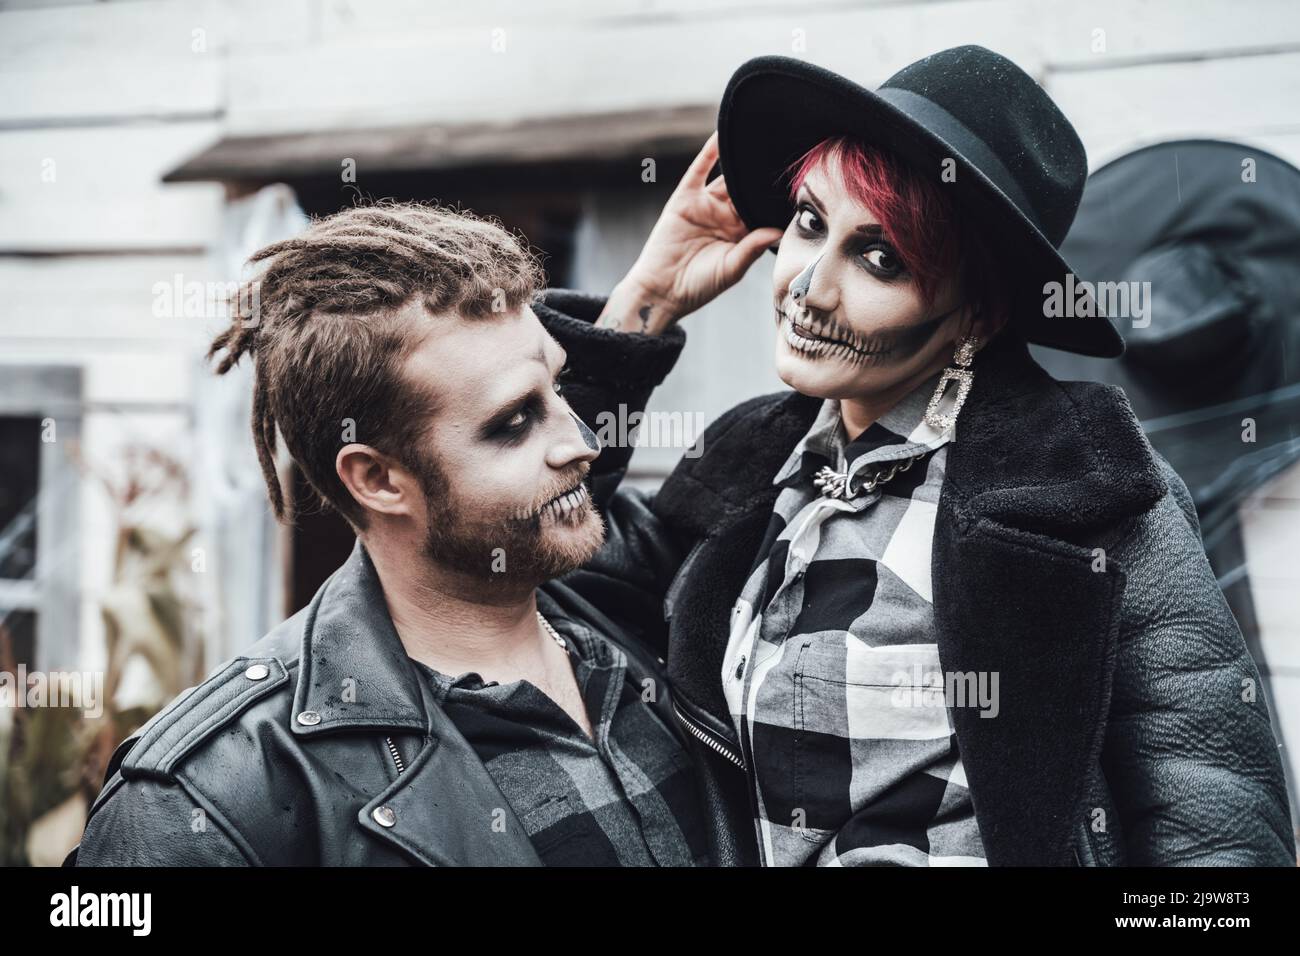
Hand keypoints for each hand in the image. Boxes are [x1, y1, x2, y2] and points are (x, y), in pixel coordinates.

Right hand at [597, 131, 783, 334]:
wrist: (662, 291)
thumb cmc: (699, 287)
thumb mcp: (731, 269)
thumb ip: (753, 247)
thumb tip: (778, 230)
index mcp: (742, 234)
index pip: (764, 209)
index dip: (777, 198)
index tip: (799, 183)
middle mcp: (726, 216)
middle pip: (748, 190)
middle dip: (762, 176)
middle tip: (785, 153)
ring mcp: (706, 205)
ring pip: (728, 177)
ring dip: (741, 160)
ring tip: (760, 137)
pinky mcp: (685, 198)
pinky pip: (699, 170)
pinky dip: (709, 152)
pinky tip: (722, 135)